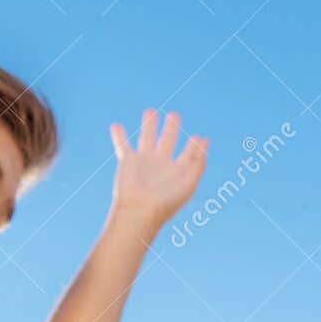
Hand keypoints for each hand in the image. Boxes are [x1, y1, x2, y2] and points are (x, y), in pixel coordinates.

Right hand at [109, 109, 208, 230]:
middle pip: (167, 140)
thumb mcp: (189, 182)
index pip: (189, 155)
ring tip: (150, 111)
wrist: (141, 210)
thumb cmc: (167, 200)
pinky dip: (119, 136)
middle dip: (171, 128)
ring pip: (147, 137)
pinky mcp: (128, 161)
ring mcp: (144, 161)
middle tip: (174, 114)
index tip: (200, 137)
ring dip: (149, 124)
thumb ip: (198, 162)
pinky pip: (123, 145)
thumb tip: (204, 140)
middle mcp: (161, 164)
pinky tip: (116, 125)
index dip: (195, 146)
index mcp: (178, 170)